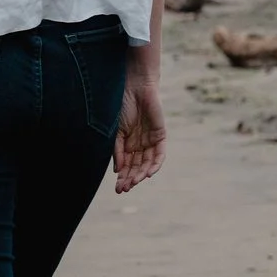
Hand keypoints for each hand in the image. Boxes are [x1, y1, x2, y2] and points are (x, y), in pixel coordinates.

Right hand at [113, 65, 164, 193]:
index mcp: (127, 144)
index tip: (117, 189)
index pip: (126, 166)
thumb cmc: (122, 105)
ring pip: (147, 163)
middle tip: (123, 189)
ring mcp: (150, 141)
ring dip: (141, 174)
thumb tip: (117, 171)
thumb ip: (118, 150)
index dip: (122, 178)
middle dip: (130, 179)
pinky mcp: (160, 135)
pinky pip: (160, 154)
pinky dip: (155, 164)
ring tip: (133, 183)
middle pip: (137, 167)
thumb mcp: (116, 131)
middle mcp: (139, 145)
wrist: (134, 87)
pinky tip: (148, 174)